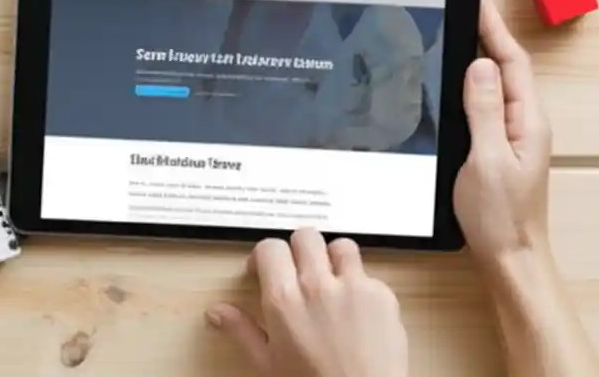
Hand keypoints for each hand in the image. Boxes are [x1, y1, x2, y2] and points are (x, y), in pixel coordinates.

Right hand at [206, 229, 407, 376]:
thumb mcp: (267, 363)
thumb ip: (240, 330)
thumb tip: (215, 311)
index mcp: (283, 299)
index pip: (270, 247)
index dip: (266, 256)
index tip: (267, 269)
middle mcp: (317, 285)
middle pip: (305, 236)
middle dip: (298, 250)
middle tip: (298, 271)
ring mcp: (354, 286)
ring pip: (341, 246)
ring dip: (333, 258)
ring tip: (331, 281)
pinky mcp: (383, 295)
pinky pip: (369, 275)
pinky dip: (361, 286)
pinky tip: (357, 311)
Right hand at [454, 2, 551, 264]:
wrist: (509, 257)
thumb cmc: (500, 216)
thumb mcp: (487, 158)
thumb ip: (484, 110)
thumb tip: (480, 65)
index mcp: (526, 120)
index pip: (511, 62)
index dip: (493, 29)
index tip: (476, 1)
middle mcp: (524, 123)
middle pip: (505, 68)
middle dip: (485, 36)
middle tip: (460, 9)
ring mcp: (512, 136)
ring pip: (494, 87)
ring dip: (476, 59)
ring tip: (453, 35)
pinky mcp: (498, 148)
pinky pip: (485, 107)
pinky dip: (468, 88)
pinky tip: (451, 85)